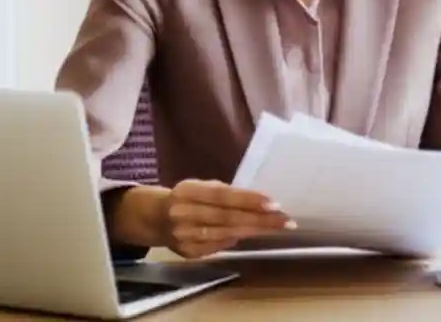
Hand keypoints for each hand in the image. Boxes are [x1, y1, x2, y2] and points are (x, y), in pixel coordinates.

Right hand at [150, 179, 295, 258]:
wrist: (154, 218)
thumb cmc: (187, 198)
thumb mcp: (200, 187)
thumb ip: (224, 193)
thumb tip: (257, 203)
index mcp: (187, 192)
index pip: (222, 195)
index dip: (248, 200)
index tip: (273, 203)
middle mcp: (183, 214)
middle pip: (227, 218)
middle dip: (259, 219)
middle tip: (285, 220)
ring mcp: (184, 236)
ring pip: (225, 235)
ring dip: (254, 231)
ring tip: (276, 227)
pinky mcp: (187, 252)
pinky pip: (218, 247)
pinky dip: (236, 240)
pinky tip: (252, 235)